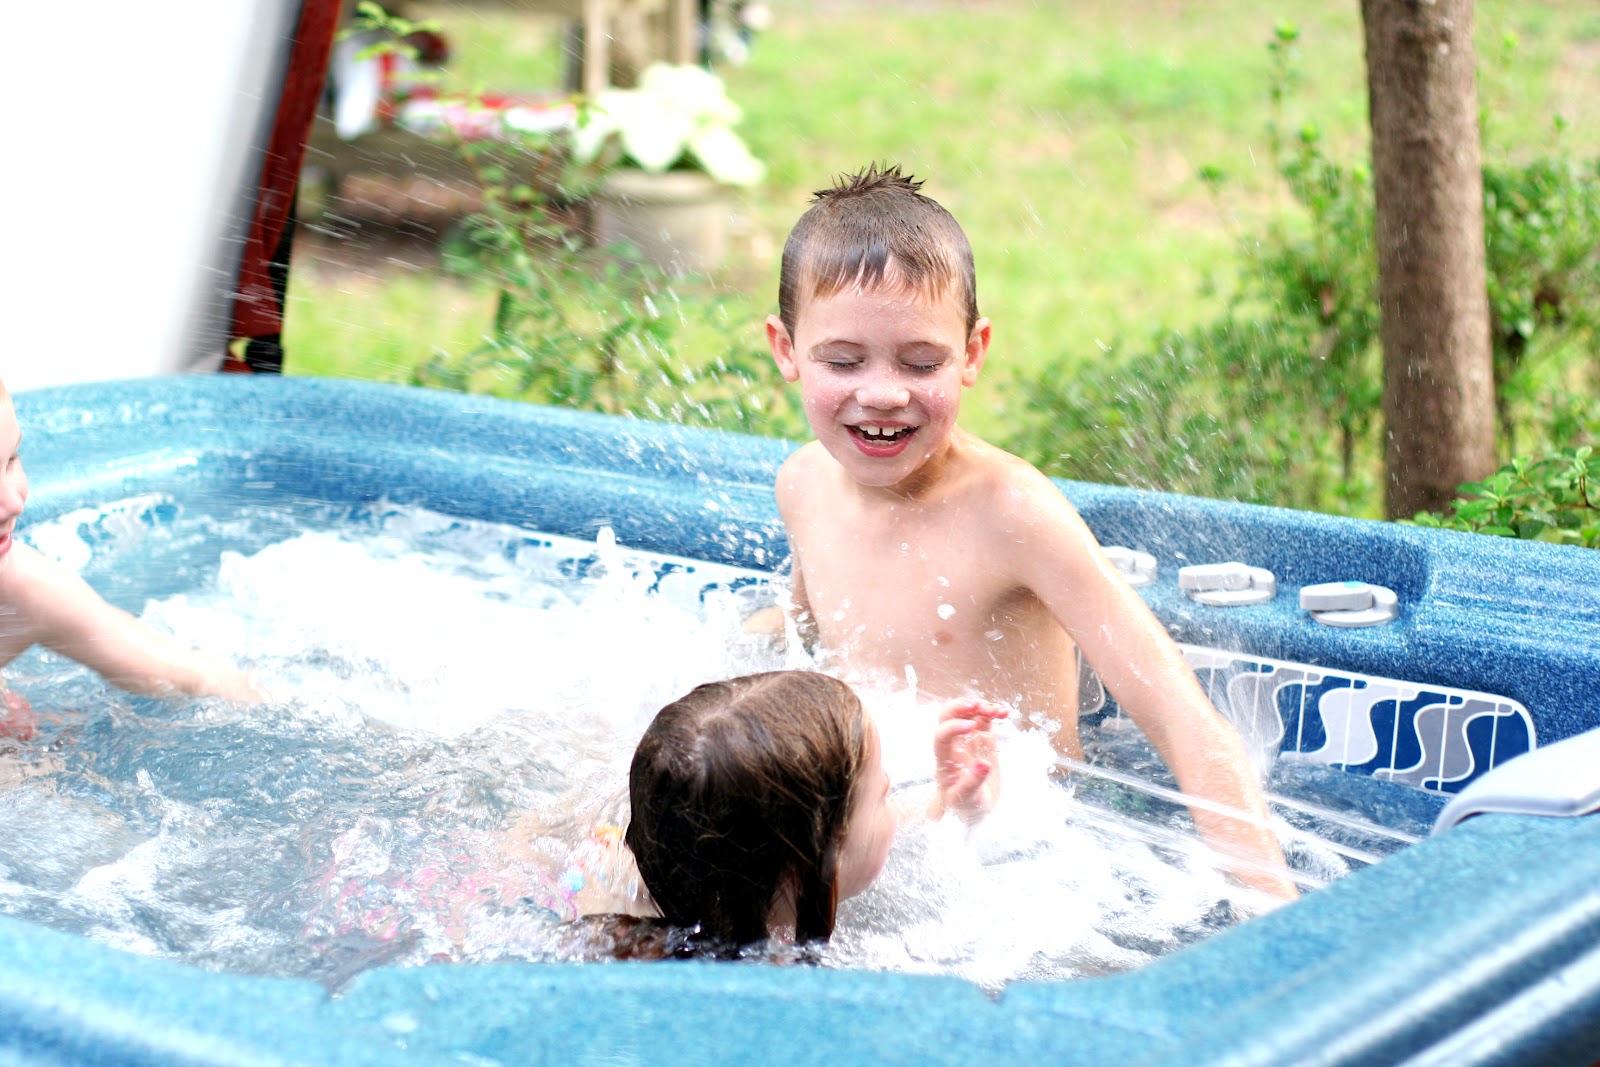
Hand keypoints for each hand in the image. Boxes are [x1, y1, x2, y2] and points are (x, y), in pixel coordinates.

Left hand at [929, 699, 1006, 822]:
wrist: (973, 808)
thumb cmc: (965, 805)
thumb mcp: (967, 799)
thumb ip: (972, 782)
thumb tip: (983, 765)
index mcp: (944, 760)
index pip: (941, 736)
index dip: (953, 727)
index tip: (970, 726)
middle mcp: (953, 745)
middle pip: (948, 716)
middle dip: (961, 707)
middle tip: (978, 705)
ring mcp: (967, 740)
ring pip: (968, 714)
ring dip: (980, 707)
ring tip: (998, 711)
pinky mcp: (981, 739)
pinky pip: (984, 720)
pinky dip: (993, 713)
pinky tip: (1004, 712)